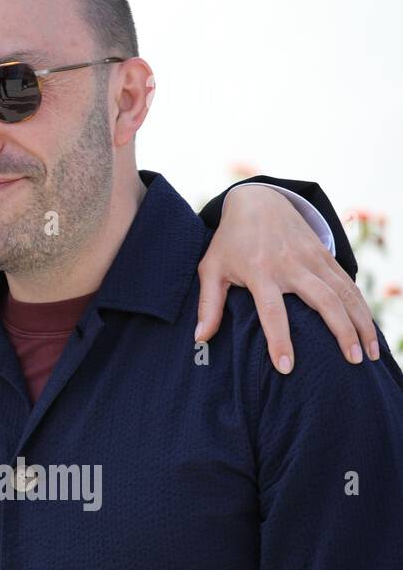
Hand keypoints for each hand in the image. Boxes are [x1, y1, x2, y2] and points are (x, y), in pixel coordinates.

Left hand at [196, 185, 377, 372]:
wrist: (258, 201)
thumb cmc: (230, 241)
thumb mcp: (211, 268)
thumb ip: (208, 304)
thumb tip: (199, 338)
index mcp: (260, 271)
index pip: (272, 311)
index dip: (279, 340)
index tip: (287, 367)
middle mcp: (291, 265)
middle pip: (323, 301)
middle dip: (341, 332)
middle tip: (352, 362)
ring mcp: (313, 259)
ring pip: (344, 293)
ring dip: (361, 323)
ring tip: (369, 354)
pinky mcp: (326, 255)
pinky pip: (349, 284)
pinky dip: (362, 306)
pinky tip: (369, 330)